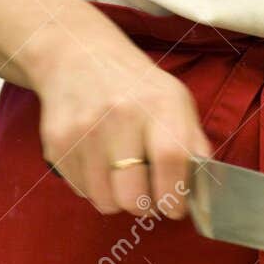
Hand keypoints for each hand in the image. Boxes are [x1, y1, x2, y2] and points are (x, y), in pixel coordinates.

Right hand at [35, 32, 211, 221]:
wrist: (78, 55)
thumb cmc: (136, 85)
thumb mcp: (175, 100)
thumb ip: (194, 145)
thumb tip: (206, 193)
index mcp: (158, 103)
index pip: (170, 160)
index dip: (175, 195)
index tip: (175, 208)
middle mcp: (120, 114)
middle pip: (133, 195)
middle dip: (145, 206)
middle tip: (147, 195)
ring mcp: (84, 130)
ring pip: (105, 201)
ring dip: (118, 198)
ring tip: (121, 174)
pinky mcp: (57, 142)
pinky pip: (81, 190)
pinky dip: (94, 186)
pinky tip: (98, 160)